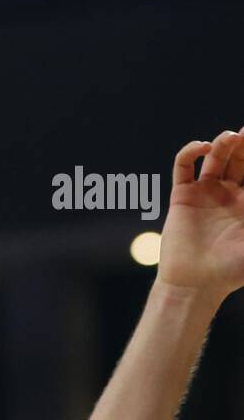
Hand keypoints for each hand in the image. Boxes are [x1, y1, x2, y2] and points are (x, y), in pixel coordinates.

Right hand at [159, 130, 243, 304]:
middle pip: (238, 161)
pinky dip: (190, 152)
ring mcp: (204, 192)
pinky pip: (183, 167)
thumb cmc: (232, 270)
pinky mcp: (182, 194)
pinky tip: (202, 147)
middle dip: (243, 145)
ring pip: (214, 159)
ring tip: (229, 136)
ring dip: (221, 145)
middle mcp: (228, 194)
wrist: (195, 283)